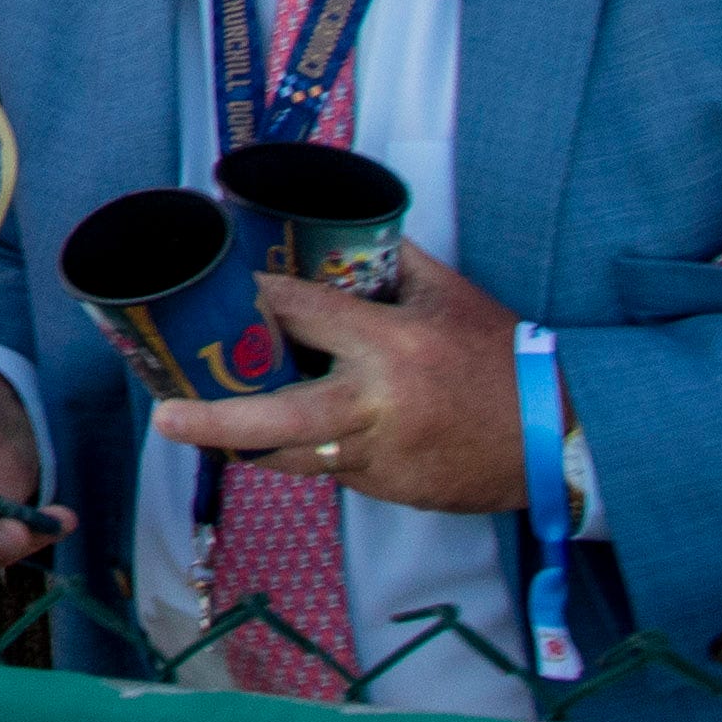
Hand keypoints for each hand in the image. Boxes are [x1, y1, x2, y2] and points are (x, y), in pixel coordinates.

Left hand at [154, 245, 526, 511]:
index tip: (231, 291)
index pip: (304, 316)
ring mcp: (382, 456)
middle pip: (281, 418)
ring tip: (205, 425)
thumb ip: (393, 263)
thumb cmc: (502, 356)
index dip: (261, 300)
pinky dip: (315, 449)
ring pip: (296, 455)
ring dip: (253, 440)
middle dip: (216, 421)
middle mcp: (378, 405)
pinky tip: (302, 430)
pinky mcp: (390, 490)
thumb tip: (342, 231)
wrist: (556, 434)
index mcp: (391, 346)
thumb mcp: (449, 295)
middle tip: (165, 417)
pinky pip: (334, 470)